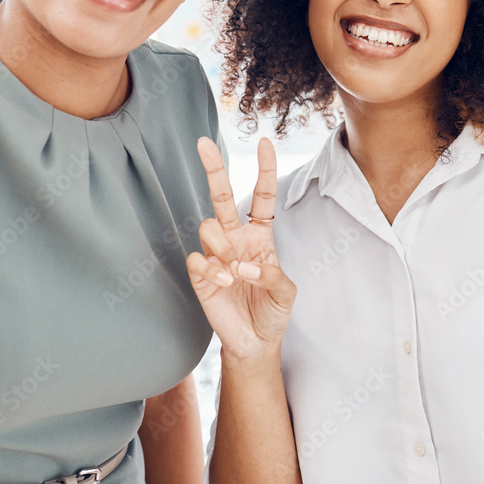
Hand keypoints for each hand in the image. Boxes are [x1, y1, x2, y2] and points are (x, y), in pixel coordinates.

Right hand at [186, 137, 295, 360]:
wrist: (254, 342)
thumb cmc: (273, 311)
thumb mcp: (286, 293)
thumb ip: (271, 276)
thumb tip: (243, 265)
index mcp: (261, 235)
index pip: (263, 196)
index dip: (265, 170)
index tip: (266, 142)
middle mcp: (236, 238)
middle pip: (221, 195)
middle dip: (213, 168)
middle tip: (203, 142)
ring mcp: (216, 254)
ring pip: (208, 225)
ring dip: (222, 245)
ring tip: (233, 270)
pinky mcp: (200, 273)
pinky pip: (197, 257)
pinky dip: (211, 269)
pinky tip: (223, 282)